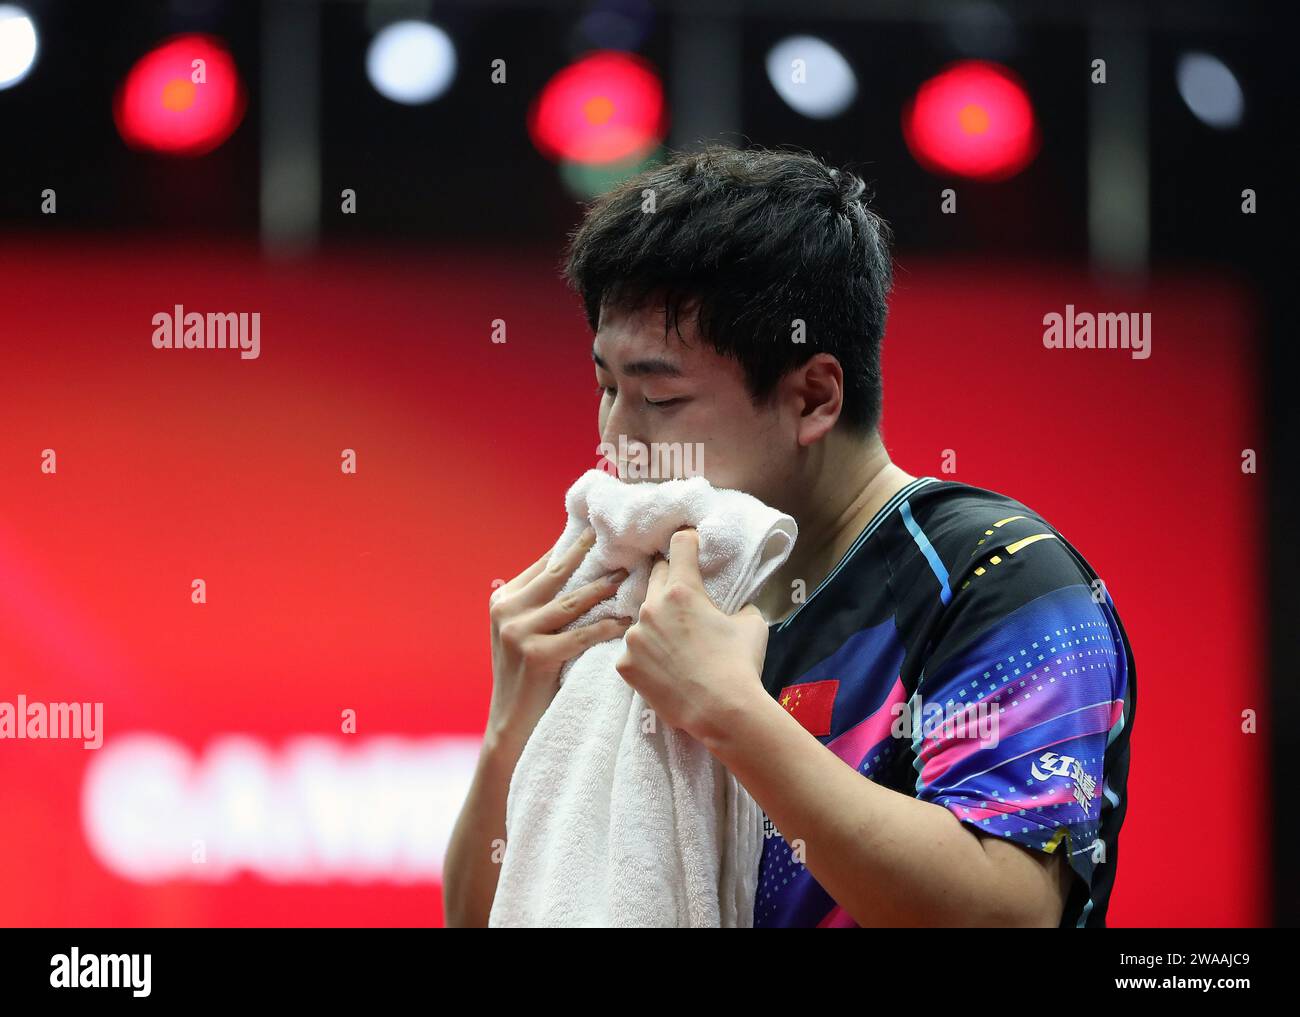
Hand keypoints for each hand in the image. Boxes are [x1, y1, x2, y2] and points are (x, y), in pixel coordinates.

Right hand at [486, 526, 632, 753]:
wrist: (511, 724)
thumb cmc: (526, 677)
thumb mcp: (520, 633)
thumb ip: (536, 603)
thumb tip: (569, 566)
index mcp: (503, 599)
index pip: (544, 565)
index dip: (573, 547)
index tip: (600, 531)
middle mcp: (507, 610)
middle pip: (557, 573)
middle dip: (589, 553)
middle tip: (618, 537)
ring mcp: (518, 632)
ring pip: (572, 601)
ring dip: (604, 587)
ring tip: (629, 575)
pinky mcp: (536, 656)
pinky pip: (581, 634)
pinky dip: (607, 627)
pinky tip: (626, 621)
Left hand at [614, 527, 769, 744]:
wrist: (722, 711)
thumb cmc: (740, 664)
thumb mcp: (751, 623)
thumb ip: (737, 605)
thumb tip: (734, 607)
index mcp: (683, 590)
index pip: (679, 545)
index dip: (687, 541)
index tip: (690, 544)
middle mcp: (652, 607)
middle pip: (656, 576)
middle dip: (671, 581)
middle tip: (684, 598)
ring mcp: (634, 637)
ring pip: (643, 618)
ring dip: (657, 622)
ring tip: (675, 645)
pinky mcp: (625, 664)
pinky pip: (634, 651)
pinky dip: (647, 655)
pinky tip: (664, 669)